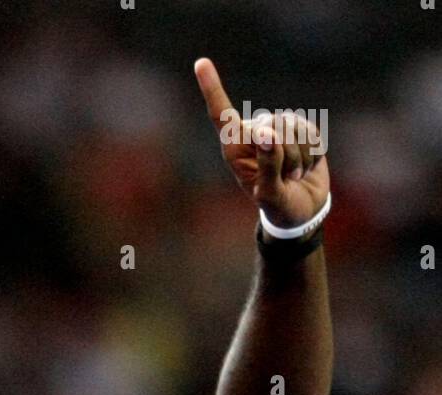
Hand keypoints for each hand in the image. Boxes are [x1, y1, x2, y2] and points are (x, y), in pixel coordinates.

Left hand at [195, 57, 329, 232]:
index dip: (212, 89)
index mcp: (235, 149)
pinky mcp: (300, 128)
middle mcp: (253, 134)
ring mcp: (277, 129)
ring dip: (301, 157)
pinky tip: (306, 165)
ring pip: (295, 127)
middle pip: (273, 125)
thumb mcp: (270, 195)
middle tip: (286, 179)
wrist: (303, 212)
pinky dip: (313, 153)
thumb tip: (265, 133)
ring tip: (294, 175)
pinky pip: (312, 130)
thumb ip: (268, 166)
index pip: (222, 116)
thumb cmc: (279, 208)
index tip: (201, 63)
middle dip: (286, 155)